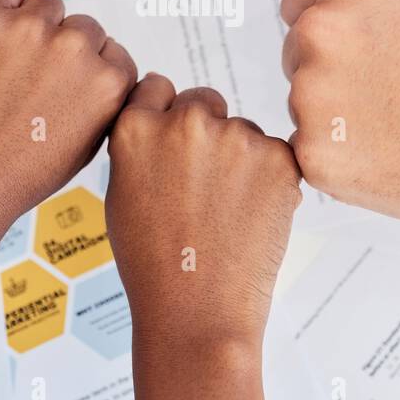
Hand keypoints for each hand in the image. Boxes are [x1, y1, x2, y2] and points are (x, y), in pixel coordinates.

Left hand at [0, 0, 136, 370]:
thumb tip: (99, 62)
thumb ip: (102, 97)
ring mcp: (29, 29)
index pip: (113, 53)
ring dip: (31, 26)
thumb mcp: (86, 145)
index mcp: (109, 82)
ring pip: (45, 6)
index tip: (64, 89)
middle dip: (62, 49)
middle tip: (29, 83)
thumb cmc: (15, 176)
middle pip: (82, 27)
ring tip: (5, 69)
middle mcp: (76, 49)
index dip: (87, 71)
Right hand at [105, 74, 301, 399]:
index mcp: (136, 126)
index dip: (166, 117)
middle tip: (204, 186)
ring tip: (225, 213)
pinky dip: (270, 178)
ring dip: (240, 157)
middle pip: (204, 101)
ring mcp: (235, 137)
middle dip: (206, 131)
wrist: (197, 311)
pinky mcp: (279, 158)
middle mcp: (185, 121)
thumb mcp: (121, 192)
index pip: (157, 88)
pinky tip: (250, 216)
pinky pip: (276, 154)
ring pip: (243, 130)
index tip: (172, 145)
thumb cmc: (154, 263)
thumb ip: (140, 145)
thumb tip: (163, 118)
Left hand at [280, 0, 399, 235]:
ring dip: (339, 122)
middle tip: (397, 96)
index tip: (377, 55)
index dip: (341, 36)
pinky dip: (345, 163)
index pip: (302, 7)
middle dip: (334, 77)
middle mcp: (319, 27)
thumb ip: (364, 8)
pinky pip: (314, 156)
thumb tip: (319, 20)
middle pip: (298, 56)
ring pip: (305, 108)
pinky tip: (395, 159)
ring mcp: (311, 92)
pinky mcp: (315, 153)